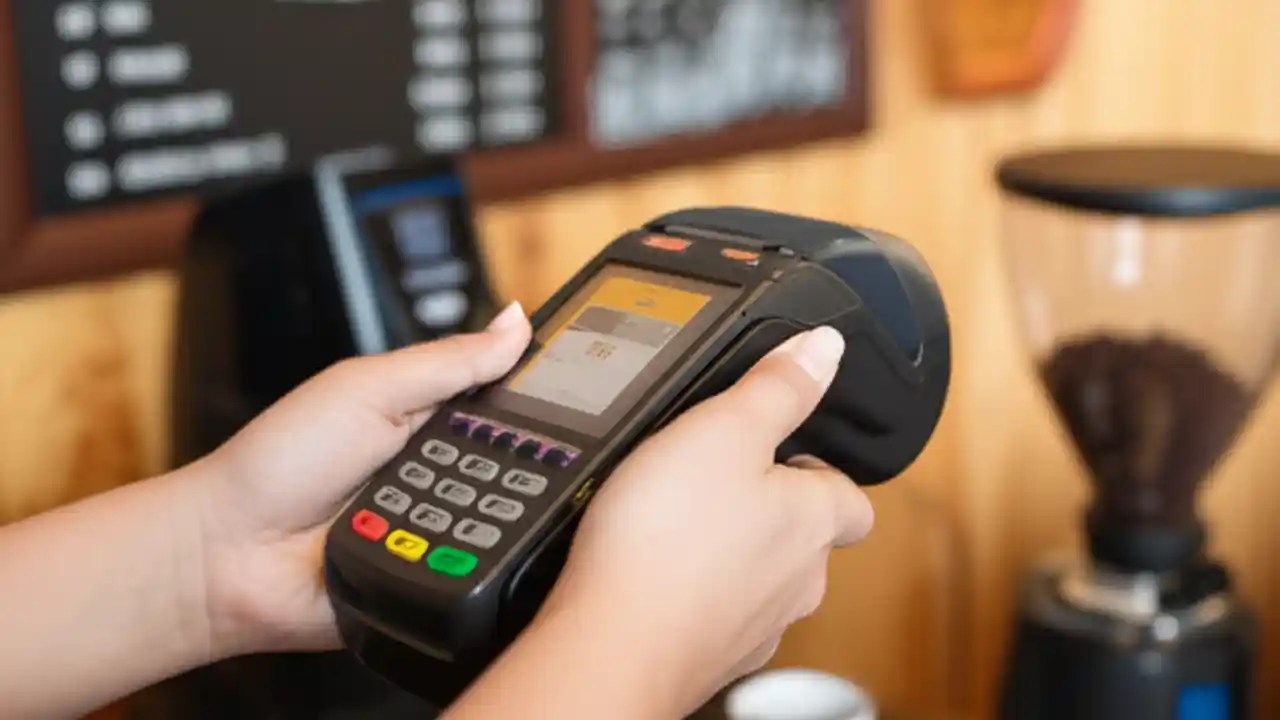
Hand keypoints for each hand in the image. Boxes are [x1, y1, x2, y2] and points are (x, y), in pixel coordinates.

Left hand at [196, 302, 531, 656]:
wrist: (225, 554)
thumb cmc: (278, 461)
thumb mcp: (368, 388)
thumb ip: (447, 361)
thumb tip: (516, 321)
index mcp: (430, 417)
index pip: (508, 402)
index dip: (539, 396)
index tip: (577, 391)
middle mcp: (444, 472)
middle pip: (518, 463)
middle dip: (514, 460)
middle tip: (488, 455)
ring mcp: (441, 528)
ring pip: (505, 520)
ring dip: (484, 511)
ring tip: (440, 501)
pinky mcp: (437, 582)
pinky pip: (477, 572)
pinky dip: (467, 560)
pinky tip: (448, 546)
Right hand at [449, 327, 873, 718]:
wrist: (611, 642)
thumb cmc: (667, 538)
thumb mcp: (723, 429)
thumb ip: (777, 387)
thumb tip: (825, 347)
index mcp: (815, 520)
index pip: (851, 497)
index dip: (820, 469)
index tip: (782, 450)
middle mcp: (798, 581)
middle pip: (806, 540)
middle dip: (772, 512)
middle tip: (719, 480)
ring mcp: (756, 626)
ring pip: (761, 581)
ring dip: (732, 554)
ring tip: (679, 524)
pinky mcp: (710, 656)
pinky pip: (714, 614)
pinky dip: (694, 593)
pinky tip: (653, 573)